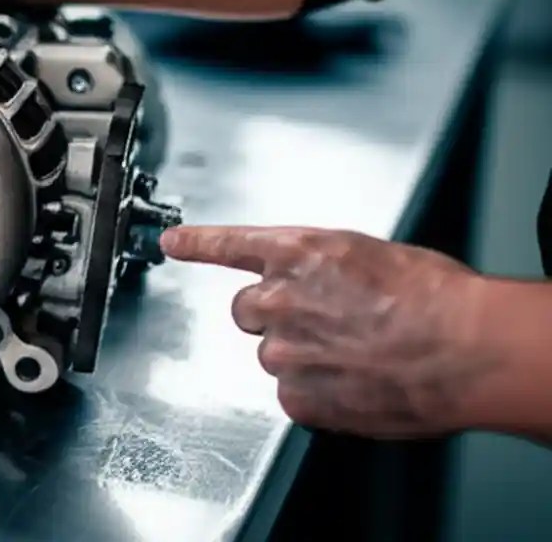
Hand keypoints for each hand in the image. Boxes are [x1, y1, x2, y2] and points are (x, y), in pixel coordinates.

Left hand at [161, 226, 496, 437]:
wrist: (466, 348)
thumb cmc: (438, 300)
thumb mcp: (373, 256)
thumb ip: (326, 271)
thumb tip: (320, 287)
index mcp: (298, 253)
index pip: (229, 246)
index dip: (197, 244)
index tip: (173, 243)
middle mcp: (279, 299)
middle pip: (247, 311)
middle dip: (275, 317)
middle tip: (323, 324)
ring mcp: (283, 350)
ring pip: (272, 355)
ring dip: (302, 356)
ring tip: (354, 355)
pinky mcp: (296, 397)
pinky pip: (292, 395)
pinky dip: (318, 394)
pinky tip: (354, 384)